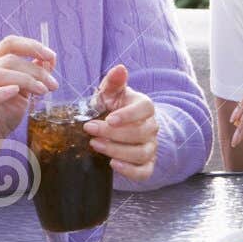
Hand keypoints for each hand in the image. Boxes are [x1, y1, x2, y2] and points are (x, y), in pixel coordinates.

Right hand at [0, 35, 56, 166]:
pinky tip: (16, 92)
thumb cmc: (2, 114)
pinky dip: (2, 92)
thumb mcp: (22, 92)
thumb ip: (32, 75)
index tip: (51, 56)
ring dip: (26, 80)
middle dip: (36, 70)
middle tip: (53, 84)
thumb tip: (49, 60)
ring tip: (42, 91)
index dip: (32, 46)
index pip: (10, 44)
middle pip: (9, 60)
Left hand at [84, 64, 158, 180]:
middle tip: (91, 130)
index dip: (128, 115)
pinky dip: (130, 171)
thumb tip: (120, 68)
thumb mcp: (110, 92)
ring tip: (95, 145)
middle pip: (141, 133)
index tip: (109, 118)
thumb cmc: (112, 107)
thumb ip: (114, 82)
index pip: (145, 109)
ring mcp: (150, 147)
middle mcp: (152, 127)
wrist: (116, 126)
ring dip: (117, 150)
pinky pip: (144, 172)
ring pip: (141, 153)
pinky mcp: (146, 164)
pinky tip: (113, 164)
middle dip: (113, 133)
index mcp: (145, 107)